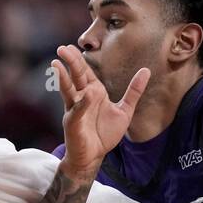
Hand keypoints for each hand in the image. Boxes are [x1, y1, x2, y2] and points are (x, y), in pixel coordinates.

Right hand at [54, 45, 148, 176]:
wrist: (93, 157)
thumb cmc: (105, 134)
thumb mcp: (125, 110)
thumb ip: (134, 91)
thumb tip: (146, 70)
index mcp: (93, 93)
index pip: (86, 73)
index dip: (80, 60)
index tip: (76, 46)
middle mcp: (81, 98)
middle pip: (76, 77)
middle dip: (69, 62)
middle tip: (63, 48)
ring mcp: (75, 110)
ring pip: (68, 90)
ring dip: (62, 77)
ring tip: (56, 63)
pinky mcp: (73, 124)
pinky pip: (77, 111)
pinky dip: (81, 104)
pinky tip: (85, 94)